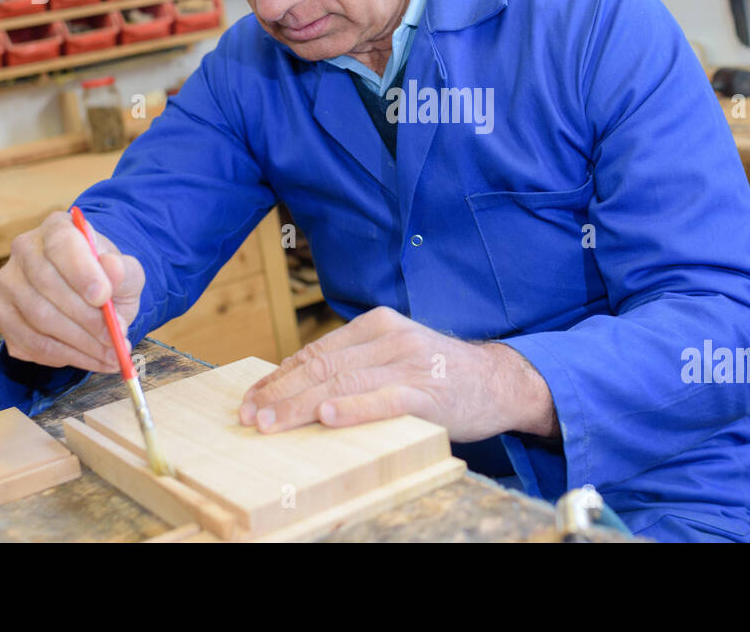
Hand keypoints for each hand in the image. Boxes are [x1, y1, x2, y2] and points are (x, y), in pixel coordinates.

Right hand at [0, 210, 144, 372]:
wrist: (93, 296)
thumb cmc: (108, 279)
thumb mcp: (127, 272)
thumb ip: (123, 271)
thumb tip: (112, 269)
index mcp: (57, 229)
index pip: (61, 244)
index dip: (81, 272)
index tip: (103, 297)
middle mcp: (25, 252)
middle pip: (47, 286)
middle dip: (86, 319)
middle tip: (115, 338)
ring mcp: (9, 285)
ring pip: (38, 319)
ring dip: (80, 343)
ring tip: (111, 354)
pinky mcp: (4, 317)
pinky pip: (31, 343)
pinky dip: (66, 356)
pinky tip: (91, 357)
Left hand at [238, 306, 557, 442]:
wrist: (499, 380)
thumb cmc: (440, 374)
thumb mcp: (396, 355)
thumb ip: (356, 363)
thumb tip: (299, 385)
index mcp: (378, 325)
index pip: (316, 351)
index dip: (279, 377)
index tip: (251, 398)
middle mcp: (390, 338)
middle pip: (323, 367)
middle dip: (280, 393)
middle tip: (250, 416)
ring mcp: (409, 364)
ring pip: (344, 384)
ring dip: (302, 406)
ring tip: (272, 423)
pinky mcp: (427, 392)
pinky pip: (384, 400)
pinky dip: (354, 409)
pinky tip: (328, 417)